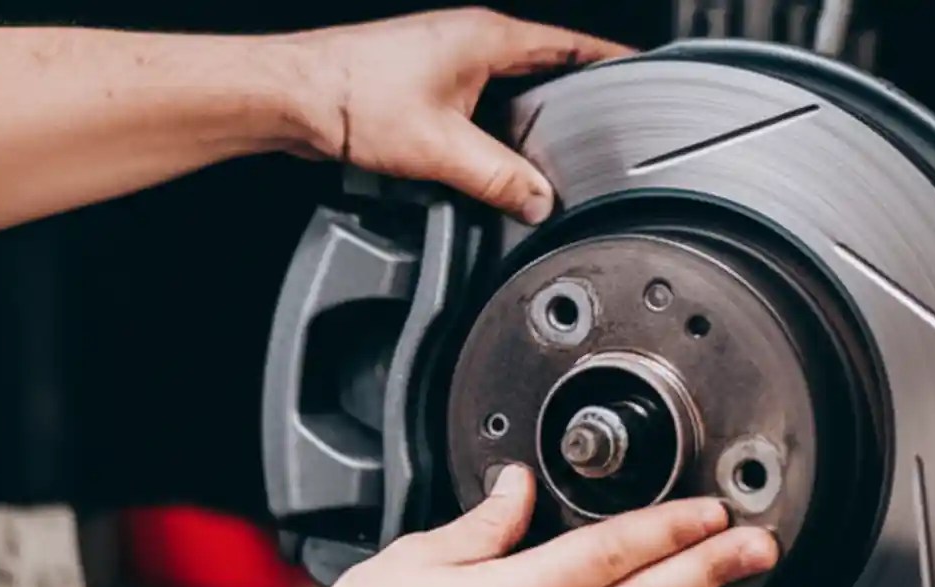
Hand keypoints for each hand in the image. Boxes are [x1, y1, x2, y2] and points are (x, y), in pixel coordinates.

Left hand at [286, 9, 634, 224]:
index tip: (642, 73)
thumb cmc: (352, 98)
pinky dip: (490, 130)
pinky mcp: (422, 85)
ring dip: (524, 121)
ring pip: (507, 91)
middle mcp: (469, 41)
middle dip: (571, 101)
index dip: (610, 61)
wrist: (293, 97)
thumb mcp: (440, 149)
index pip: (570, 46)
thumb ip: (497, 178)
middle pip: (543, 70)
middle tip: (600, 131)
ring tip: (543, 153)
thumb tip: (536, 199)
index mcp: (487, 38)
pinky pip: (476, 106)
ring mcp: (445, 61)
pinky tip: (485, 159)